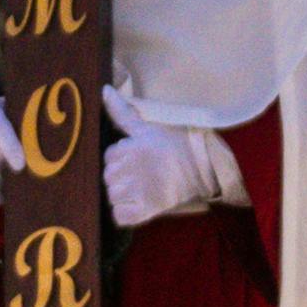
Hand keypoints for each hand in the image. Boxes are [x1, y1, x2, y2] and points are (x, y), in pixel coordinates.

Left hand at [104, 121, 242, 228]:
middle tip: (143, 173)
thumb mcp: (147, 126)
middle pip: (108, 177)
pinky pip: (120, 216)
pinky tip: (140, 204)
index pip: (108, 157)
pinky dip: (126, 213)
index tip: (138, 158)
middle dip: (121, 176)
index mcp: (129, 148)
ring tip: (143, 188)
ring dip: (123, 195)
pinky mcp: (144, 211)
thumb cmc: (175, 144)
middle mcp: (130, 169)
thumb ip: (122, 111)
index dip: (121, 158)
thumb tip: (103, 89)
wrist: (203, 169)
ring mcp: (136, 192)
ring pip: (112, 196)